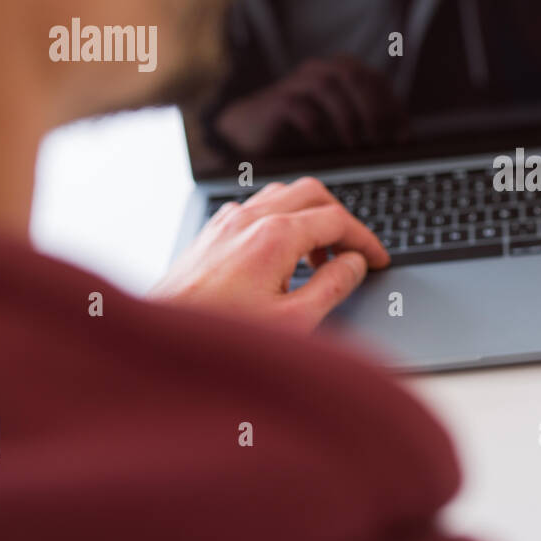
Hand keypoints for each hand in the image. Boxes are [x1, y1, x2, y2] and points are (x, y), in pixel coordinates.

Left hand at [151, 176, 389, 332]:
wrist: (162, 346)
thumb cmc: (223, 340)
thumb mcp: (294, 322)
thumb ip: (332, 287)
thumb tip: (355, 264)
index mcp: (275, 236)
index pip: (337, 220)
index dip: (366, 240)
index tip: (379, 260)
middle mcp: (250, 219)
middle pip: (313, 193)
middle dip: (341, 219)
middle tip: (354, 252)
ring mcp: (227, 222)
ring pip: (283, 195)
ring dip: (310, 218)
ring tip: (320, 258)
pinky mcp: (212, 233)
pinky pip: (255, 209)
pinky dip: (281, 221)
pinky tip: (281, 256)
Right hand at [214, 55, 407, 154]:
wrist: (255, 129)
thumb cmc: (305, 128)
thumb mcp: (342, 124)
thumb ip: (371, 126)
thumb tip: (404, 142)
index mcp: (341, 70)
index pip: (376, 80)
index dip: (392, 107)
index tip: (403, 138)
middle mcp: (320, 70)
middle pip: (355, 77)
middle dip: (373, 110)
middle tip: (381, 141)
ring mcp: (297, 82)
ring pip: (328, 88)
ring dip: (347, 119)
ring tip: (355, 146)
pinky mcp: (277, 101)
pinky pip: (299, 108)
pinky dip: (316, 128)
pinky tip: (323, 146)